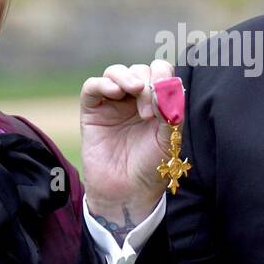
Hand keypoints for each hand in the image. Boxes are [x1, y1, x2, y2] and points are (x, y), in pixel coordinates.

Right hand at [80, 59, 176, 223]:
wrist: (127, 192)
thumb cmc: (151, 168)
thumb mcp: (169, 138)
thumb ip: (170, 110)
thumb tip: (166, 84)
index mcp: (157, 102)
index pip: (160, 72)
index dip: (162, 75)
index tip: (164, 94)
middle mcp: (134, 100)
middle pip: (139, 70)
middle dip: (146, 84)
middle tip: (148, 113)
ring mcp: (112, 104)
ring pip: (116, 72)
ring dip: (127, 77)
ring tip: (134, 92)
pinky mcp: (92, 111)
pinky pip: (92, 86)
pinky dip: (103, 83)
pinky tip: (115, 92)